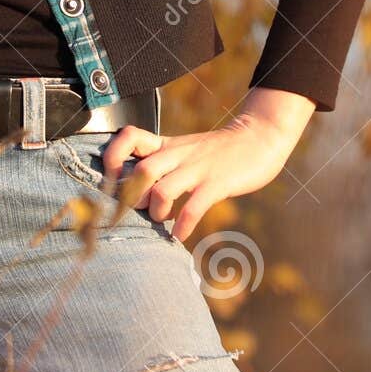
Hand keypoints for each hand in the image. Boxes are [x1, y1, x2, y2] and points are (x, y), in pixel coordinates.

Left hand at [101, 91, 314, 244]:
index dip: (112, 157)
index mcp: (167, 145)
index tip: (111, 180)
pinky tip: (181, 234)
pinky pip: (194, 206)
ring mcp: (198, 168)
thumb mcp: (185, 149)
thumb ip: (162, 164)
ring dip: (157, 212)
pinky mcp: (218, 182)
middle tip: (137, 215)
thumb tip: (136, 195)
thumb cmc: (219, 150)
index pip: (129, 137)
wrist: (259, 137)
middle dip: (132, 199)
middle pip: (141, 171)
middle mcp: (178, 154)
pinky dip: (184, 225)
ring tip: (164, 221)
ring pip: (162, 188)